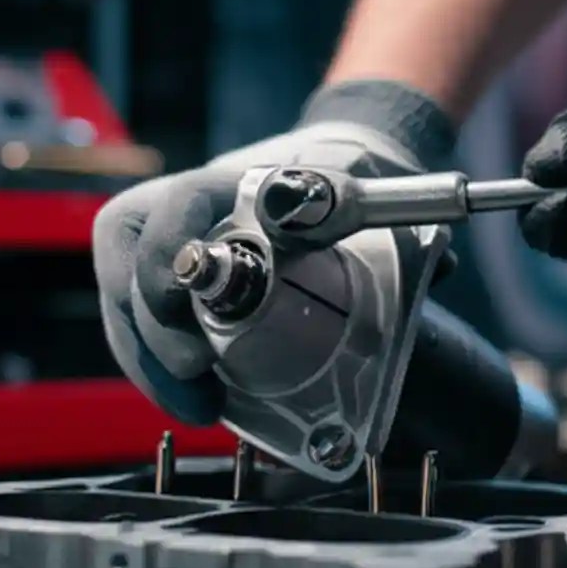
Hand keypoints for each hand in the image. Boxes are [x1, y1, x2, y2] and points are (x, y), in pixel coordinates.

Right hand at [92, 82, 454, 423]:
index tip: (186, 293)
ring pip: (124, 300)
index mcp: (228, 183)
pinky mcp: (169, 284)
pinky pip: (139, 322)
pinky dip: (156, 364)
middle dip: (149, 330)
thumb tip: (441, 270)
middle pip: (128, 263)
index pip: (174, 207)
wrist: (330, 162)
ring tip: (196, 406)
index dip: (167, 252)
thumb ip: (394, 222)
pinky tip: (193, 398)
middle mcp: (183, 210)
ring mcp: (168, 246)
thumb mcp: (368, 191)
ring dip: (148, 361)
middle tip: (194, 375)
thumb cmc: (346, 178)